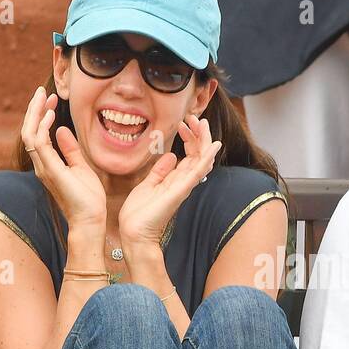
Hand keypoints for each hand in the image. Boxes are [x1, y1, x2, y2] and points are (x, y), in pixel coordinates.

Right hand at [22, 87, 107, 231]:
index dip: (41, 116)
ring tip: (44, 97)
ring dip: (35, 113)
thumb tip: (62, 130)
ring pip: (29, 134)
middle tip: (42, 92)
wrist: (90, 220)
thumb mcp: (81, 167)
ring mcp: (43, 168)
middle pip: (28, 131)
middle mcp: (41, 165)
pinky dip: (42, 127)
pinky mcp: (50, 170)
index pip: (37, 134)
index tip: (52, 101)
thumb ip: (70, 149)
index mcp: (48, 164)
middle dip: (34, 110)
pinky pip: (39, 144)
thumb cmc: (87, 199)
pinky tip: (51, 114)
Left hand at [118, 114, 219, 249]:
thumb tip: (171, 155)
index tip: (183, 123)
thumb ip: (160, 171)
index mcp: (175, 179)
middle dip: (198, 134)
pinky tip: (213, 144)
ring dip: (203, 139)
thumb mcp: (148, 184)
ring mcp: (184, 186)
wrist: (134, 232)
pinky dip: (207, 157)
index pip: (190, 155)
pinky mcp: (181, 190)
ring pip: (201, 159)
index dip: (189, 137)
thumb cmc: (139, 212)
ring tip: (201, 122)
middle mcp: (183, 181)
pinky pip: (198, 172)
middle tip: (194, 117)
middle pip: (198, 154)